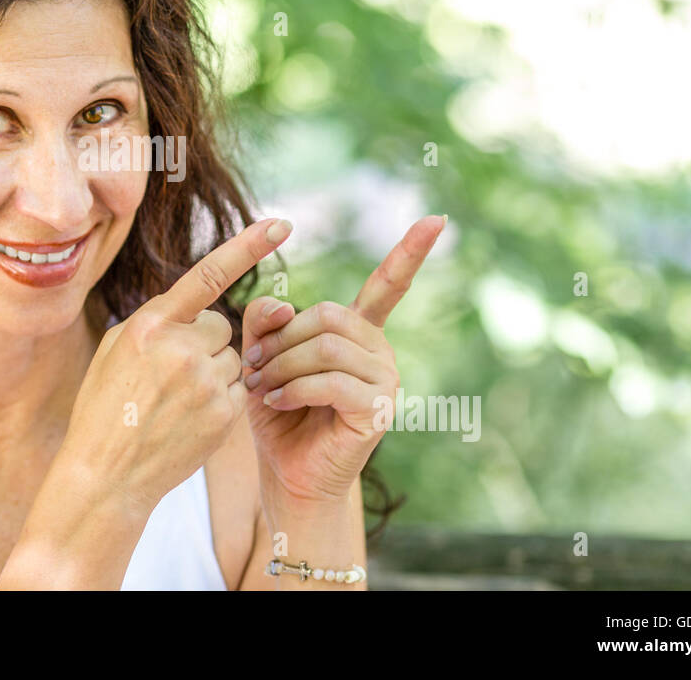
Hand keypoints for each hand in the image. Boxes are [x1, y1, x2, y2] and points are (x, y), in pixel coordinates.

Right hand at [60, 217, 293, 517]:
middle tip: (171, 375)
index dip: (247, 248)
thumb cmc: (105, 408)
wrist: (108, 475)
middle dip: (204, 343)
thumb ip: (156, 321)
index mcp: (149, 326)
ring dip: (213, 372)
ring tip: (176, 402)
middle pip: (220, 326)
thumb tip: (194, 308)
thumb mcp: (115, 351)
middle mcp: (180, 349)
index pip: (207, 276)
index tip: (281, 225)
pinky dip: (220, 399)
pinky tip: (189, 419)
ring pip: (232, 359)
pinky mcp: (225, 413)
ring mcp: (205, 382)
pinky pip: (238, 388)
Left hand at [240, 215, 446, 507]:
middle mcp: (380, 350)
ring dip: (282, 366)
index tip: (437, 219)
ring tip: (262, 386)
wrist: (287, 472)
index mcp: (358, 331)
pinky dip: (295, 388)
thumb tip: (279, 303)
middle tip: (252, 365)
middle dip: (282, 338)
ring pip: (327, 348)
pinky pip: (332, 382)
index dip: (410, 251)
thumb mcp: (261, 357)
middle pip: (328, 316)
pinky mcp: (379, 411)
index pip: (388, 285)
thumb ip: (265, 324)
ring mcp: (385, 381)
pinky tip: (277, 401)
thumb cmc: (277, 412)